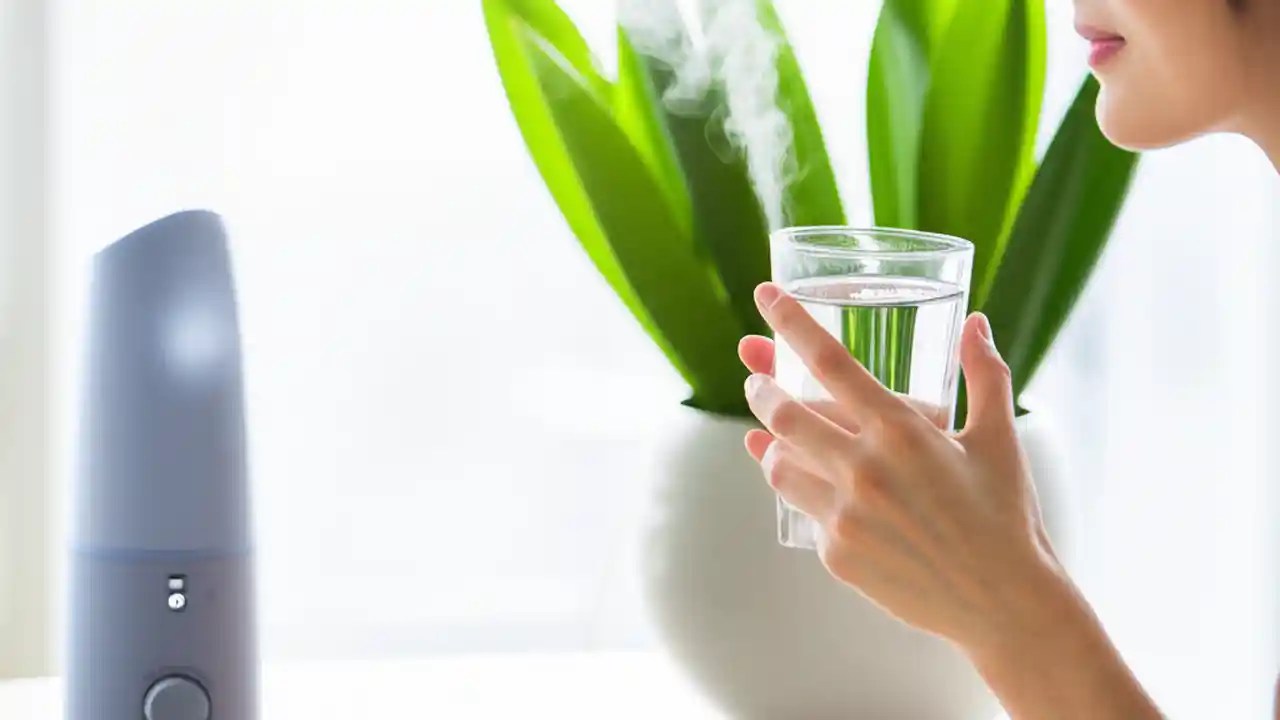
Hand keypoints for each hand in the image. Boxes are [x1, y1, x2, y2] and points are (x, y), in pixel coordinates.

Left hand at [739, 282, 1061, 649]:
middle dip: (760, 388)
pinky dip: (799, 489)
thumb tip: (976, 323)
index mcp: (903, 431)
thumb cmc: (1006, 514)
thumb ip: (985, 374)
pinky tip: (800, 480)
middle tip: (755, 378)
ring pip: (778, 465)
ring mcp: (846, 516)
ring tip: (772, 434)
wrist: (1005, 604)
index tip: (764, 296)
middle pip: (784, 414)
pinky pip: (801, 510)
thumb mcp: (998, 437)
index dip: (791, 323)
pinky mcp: (837, 555)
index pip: (831, 362)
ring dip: (770, 443)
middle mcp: (866, 469)